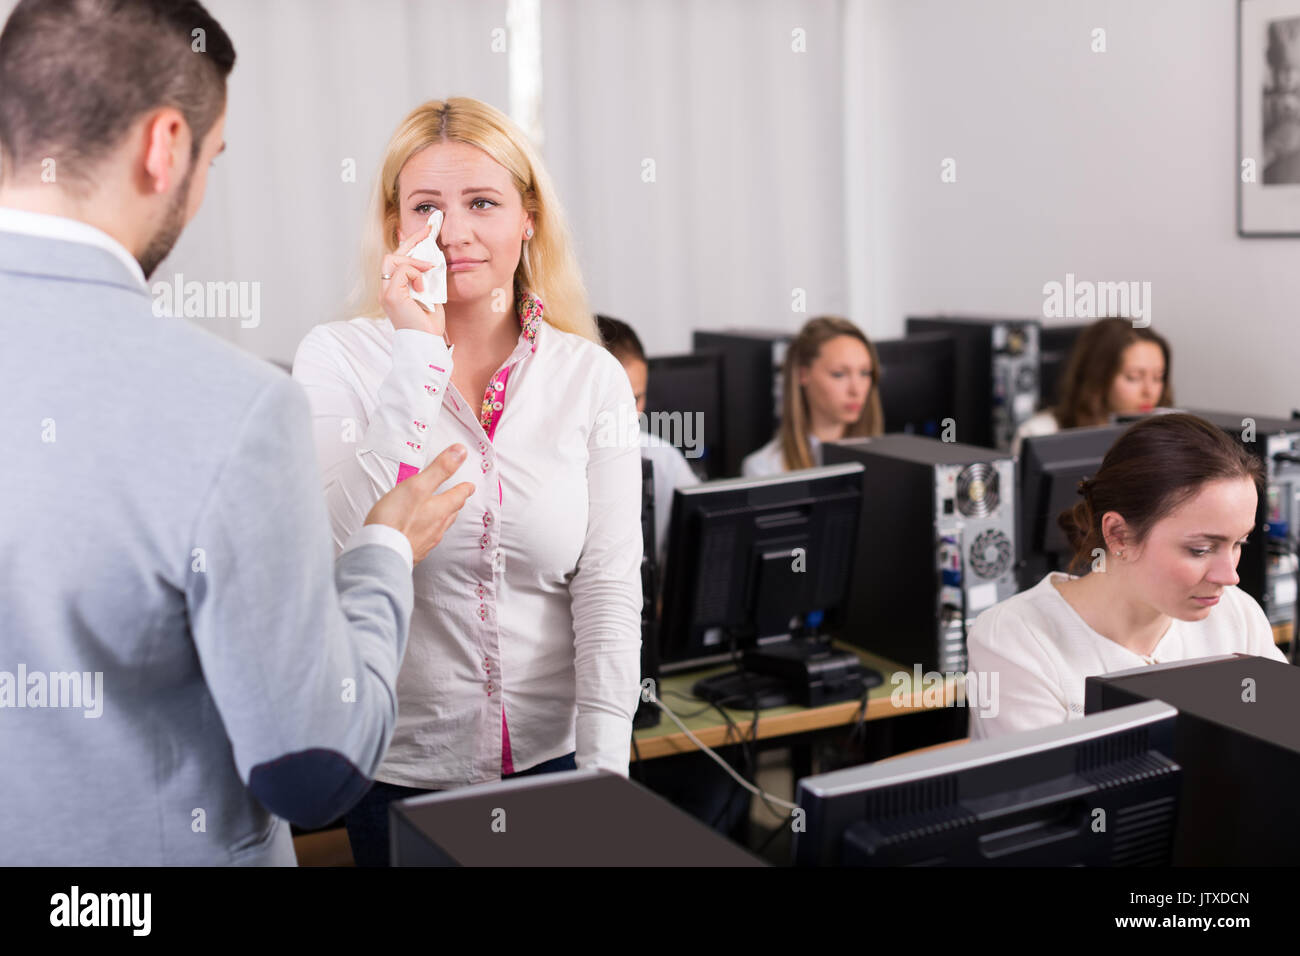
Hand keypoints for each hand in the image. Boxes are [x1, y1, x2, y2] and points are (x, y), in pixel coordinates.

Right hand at [364, 444, 474, 562]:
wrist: (381, 553)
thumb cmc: (396, 520)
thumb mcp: (418, 486)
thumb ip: (439, 469)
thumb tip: (459, 452)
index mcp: (440, 509)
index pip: (458, 496)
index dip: (464, 488)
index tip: (469, 485)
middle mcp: (437, 527)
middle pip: (451, 512)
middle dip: (455, 503)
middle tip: (458, 498)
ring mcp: (425, 541)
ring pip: (439, 526)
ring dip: (443, 518)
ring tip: (442, 513)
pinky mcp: (413, 551)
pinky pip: (425, 539)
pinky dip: (426, 532)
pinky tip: (418, 532)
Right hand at [381, 222, 446, 336]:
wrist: (427, 342)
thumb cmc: (429, 324)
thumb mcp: (430, 294)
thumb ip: (426, 278)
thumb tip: (431, 260)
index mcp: (394, 289)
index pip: (397, 260)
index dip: (408, 243)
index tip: (424, 231)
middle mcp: (386, 289)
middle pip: (392, 255)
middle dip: (411, 240)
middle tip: (429, 230)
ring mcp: (386, 292)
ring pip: (393, 259)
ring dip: (415, 261)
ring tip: (430, 269)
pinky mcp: (391, 295)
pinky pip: (402, 271)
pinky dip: (416, 274)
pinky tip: (424, 287)